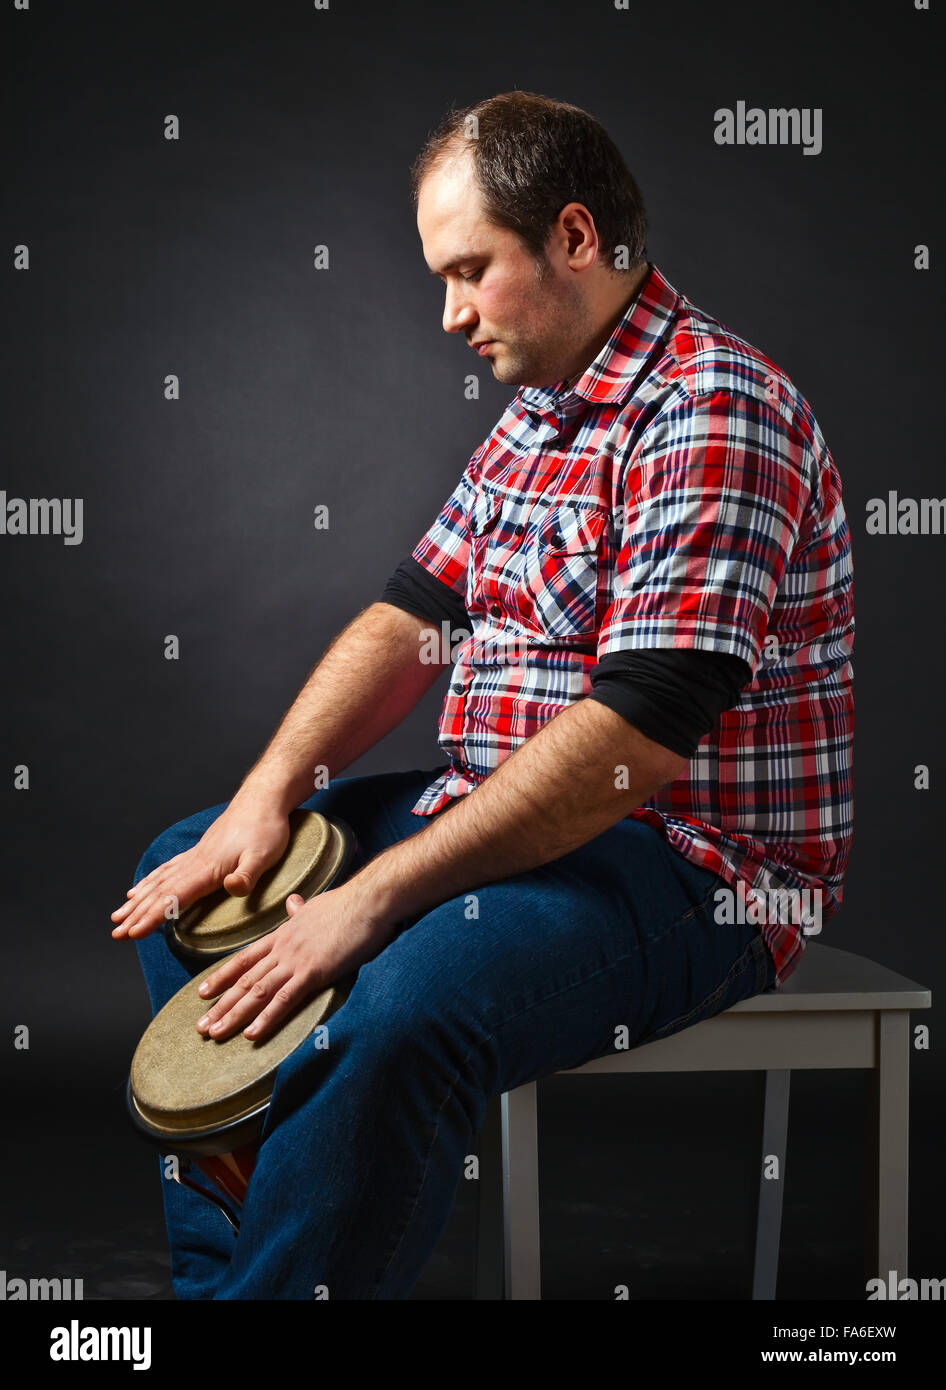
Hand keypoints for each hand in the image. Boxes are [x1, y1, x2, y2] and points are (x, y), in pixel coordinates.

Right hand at [110, 793, 291, 941]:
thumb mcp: (264, 855)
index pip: (172, 897)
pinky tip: (138, 890)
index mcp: (207, 869)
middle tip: (116, 934)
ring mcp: (194, 857)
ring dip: (137, 901)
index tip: (132, 933)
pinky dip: (148, 883)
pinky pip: (166, 871)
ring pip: (158, 882)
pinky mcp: (198, 853)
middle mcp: (194, 863)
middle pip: (158, 892)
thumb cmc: (266, 829)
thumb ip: (247, 874)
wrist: (261, 799)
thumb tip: (230, 887)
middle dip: (136, 914)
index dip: (151, 916)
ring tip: (117, 916)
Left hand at [194, 881, 390, 1041]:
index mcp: (283, 934)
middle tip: (201, 1027)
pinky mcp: (313, 972)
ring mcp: (295, 960)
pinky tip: (252, 1034)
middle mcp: (283, 949)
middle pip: (245, 980)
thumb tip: (293, 902)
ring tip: (215, 1034)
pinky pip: (285, 999)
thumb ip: (301, 910)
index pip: (245, 959)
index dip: (222, 977)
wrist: (368, 900)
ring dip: (234, 1015)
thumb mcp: (317, 906)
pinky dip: (266, 1018)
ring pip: (257, 992)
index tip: (203, 993)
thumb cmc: (349, 904)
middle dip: (221, 1005)